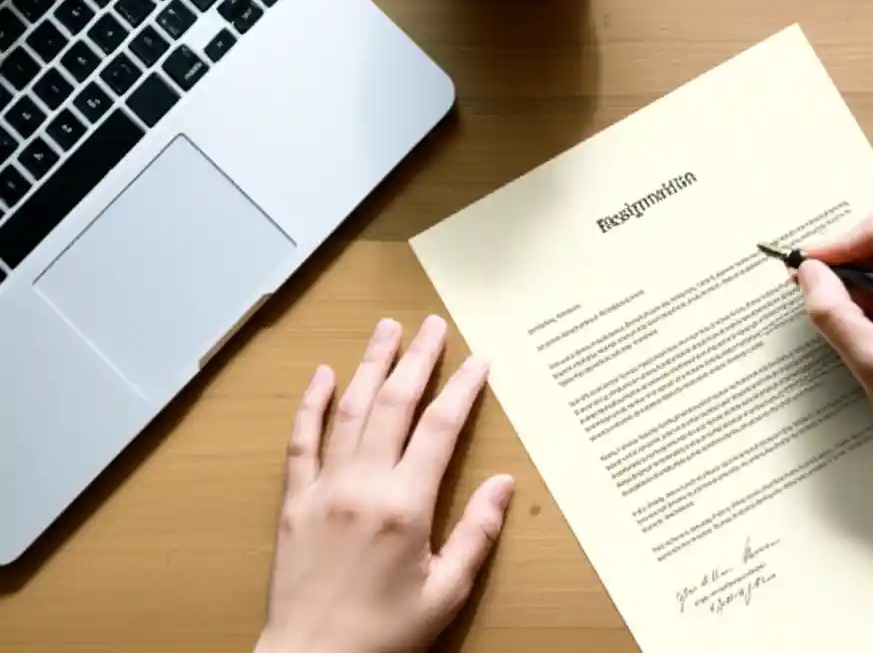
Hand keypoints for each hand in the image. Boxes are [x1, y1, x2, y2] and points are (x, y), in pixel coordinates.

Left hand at [256, 316, 514, 652]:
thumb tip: (505, 483)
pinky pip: (301, 441)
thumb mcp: (446, 592)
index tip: (478, 359)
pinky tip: (323, 375)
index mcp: (405, 506)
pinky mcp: (294, 501)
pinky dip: (312, 404)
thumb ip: (477, 533)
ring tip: (386, 329)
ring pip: (349, 410)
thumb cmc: (385, 635)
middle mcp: (363, 485)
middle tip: (433, 325)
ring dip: (369, 365)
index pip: (441, 429)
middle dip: (417, 359)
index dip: (462, 388)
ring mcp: (323, 488)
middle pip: (394, 404)